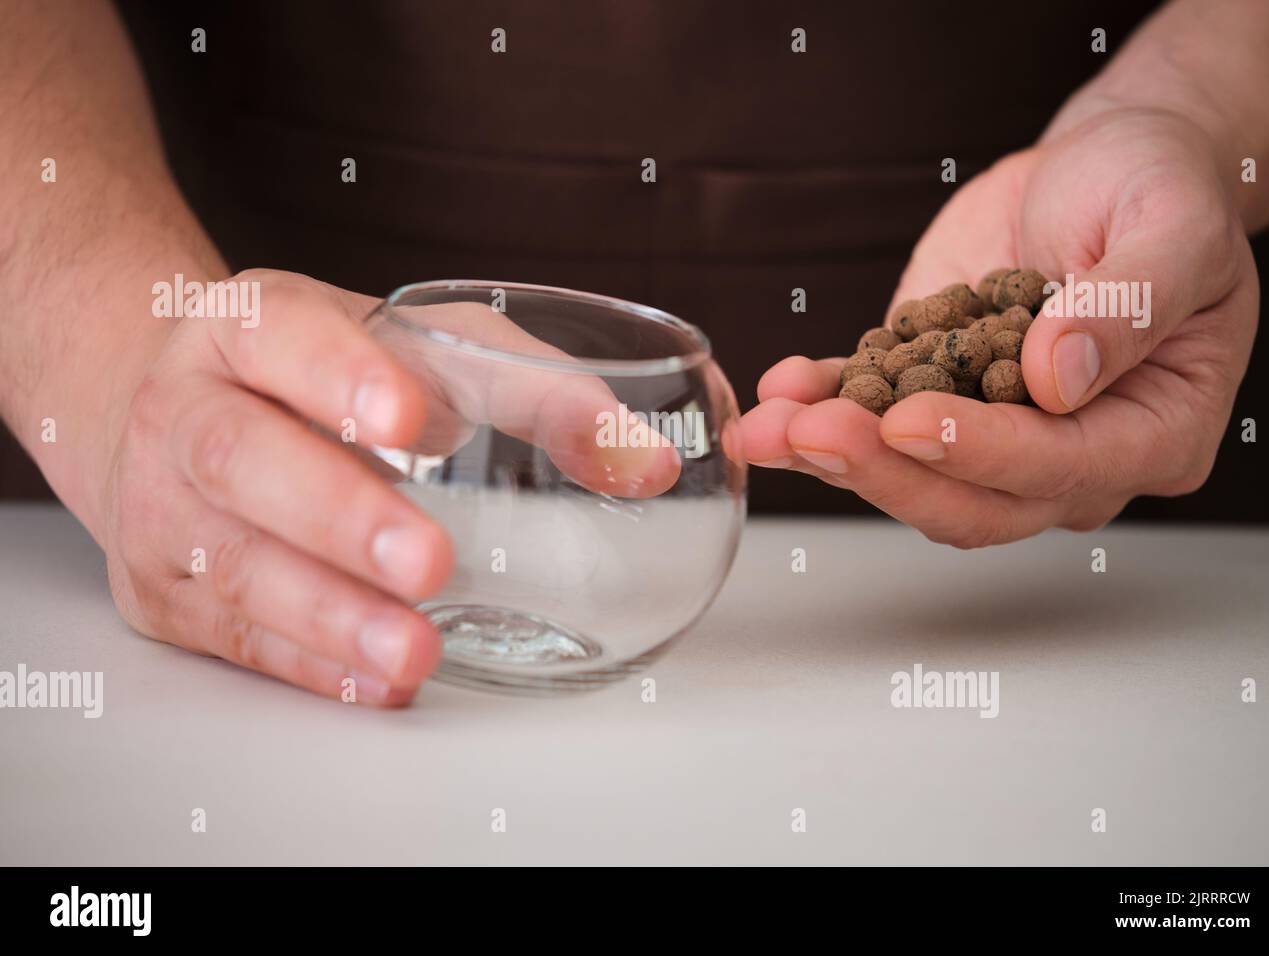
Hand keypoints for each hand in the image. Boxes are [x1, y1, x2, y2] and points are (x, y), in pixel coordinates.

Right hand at [101, 269, 680, 705]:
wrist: (179, 414)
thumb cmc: (323, 379)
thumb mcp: (420, 353)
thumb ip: (537, 393)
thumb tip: (646, 463)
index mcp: (247, 328)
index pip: (279, 334)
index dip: (336, 375)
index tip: (409, 417)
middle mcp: (186, 411)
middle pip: (243, 458)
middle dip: (339, 514)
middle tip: (428, 561)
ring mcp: (161, 506)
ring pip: (232, 565)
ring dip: (329, 617)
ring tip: (414, 652)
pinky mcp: (165, 592)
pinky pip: (234, 635)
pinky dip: (311, 663)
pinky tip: (377, 680)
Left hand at [741, 108, 1257, 546]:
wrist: (1098, 167)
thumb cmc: (1160, 190)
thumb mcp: (1174, 227)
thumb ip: (1129, 305)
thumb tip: (1057, 380)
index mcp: (1153, 434)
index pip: (1057, 466)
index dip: (976, 452)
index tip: (906, 420)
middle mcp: (1072, 457)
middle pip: (971, 500)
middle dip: (883, 471)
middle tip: (809, 433)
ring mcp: (995, 436)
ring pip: (910, 473)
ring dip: (832, 453)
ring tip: (766, 425)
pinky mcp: (933, 395)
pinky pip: (872, 418)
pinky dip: (822, 406)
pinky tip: (780, 388)